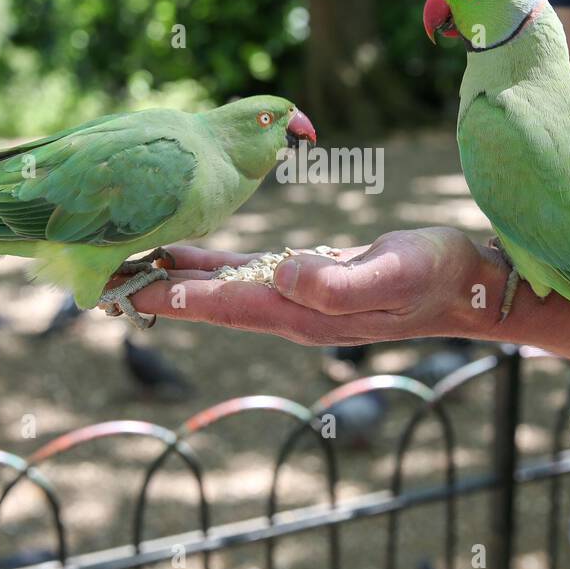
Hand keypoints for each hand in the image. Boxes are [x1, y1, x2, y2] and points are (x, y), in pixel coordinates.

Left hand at [126, 227, 508, 345]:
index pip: (224, 304)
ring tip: (129, 264)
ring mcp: (298, 300)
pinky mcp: (307, 283)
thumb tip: (285, 273)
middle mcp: (292, 311)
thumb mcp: (392, 273)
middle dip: (158, 292)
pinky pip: (246, 276)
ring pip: (222, 291)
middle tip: (100, 280)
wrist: (468, 284)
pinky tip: (189, 256)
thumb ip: (337, 282)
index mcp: (303, 312)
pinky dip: (212, 267)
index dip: (173, 297)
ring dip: (177, 280)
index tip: (123, 290)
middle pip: (211, 304)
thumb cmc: (435, 276)